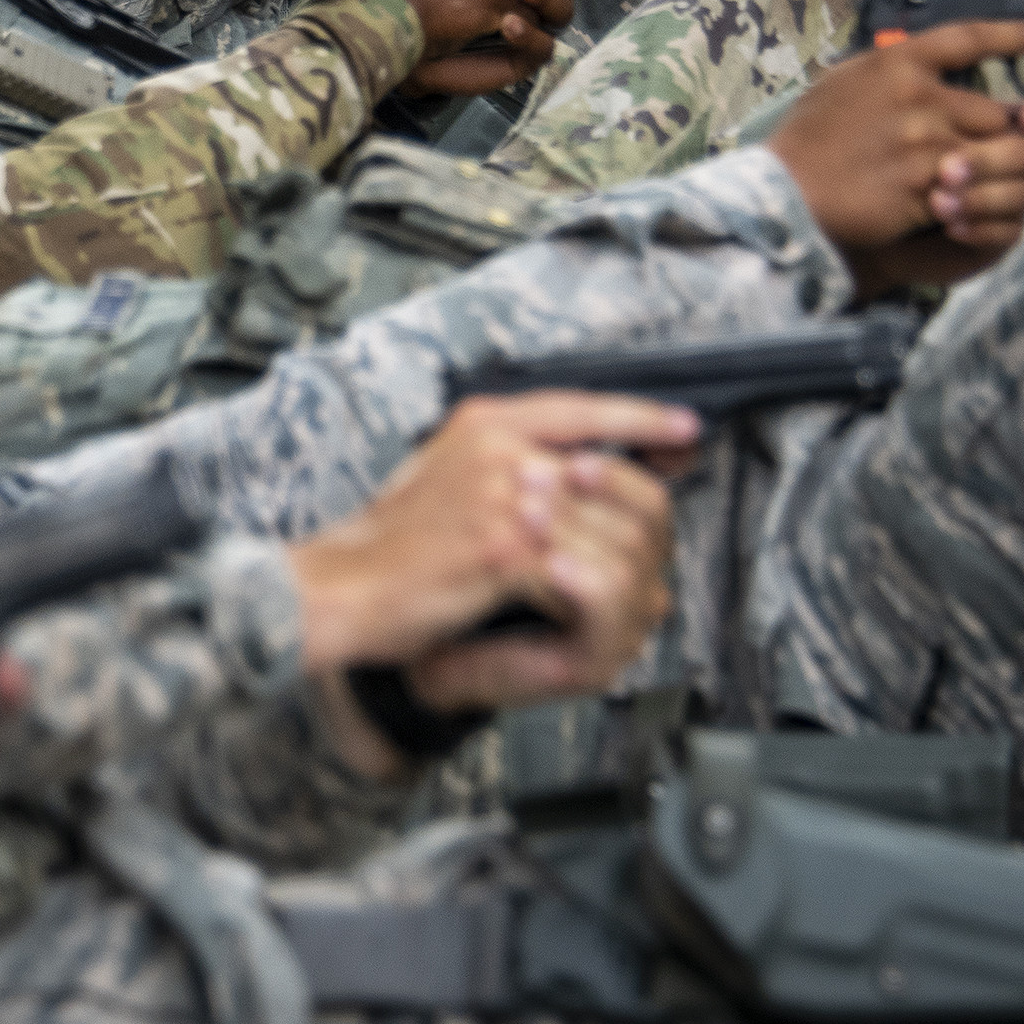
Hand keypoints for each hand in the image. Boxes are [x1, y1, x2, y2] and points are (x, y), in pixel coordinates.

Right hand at [288, 392, 692, 678]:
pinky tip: (586, 617)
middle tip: (658, 547)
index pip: (580, 406)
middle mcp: (498, 448)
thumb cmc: (389, 544)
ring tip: (628, 597)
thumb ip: (509, 461)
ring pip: (600, 528)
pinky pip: (577, 573)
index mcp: (485, 423)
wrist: (339, 587)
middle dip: (641, 518)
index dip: (638, 418)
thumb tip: (575, 467)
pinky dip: (588, 602)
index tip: (683, 429)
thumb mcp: (445, 473)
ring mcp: (504, 496)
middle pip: (608, 473)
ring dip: (620, 572)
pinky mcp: (505, 549)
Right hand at [764, 21, 1023, 296]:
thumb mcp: (839, 85)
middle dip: (1011, 135)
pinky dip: (978, 205)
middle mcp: (919, 97)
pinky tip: (961, 213)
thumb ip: (883, 71)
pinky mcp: (928, 187)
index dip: (1021, 37)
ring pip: (1004, 152)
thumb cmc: (804, 144)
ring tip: (984, 185)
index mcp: (896, 62)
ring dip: (1002, 172)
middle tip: (1011, 152)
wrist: (783, 196)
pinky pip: (980, 193)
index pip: (972, 38)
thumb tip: (912, 60)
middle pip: (1000, 111)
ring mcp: (927, 143)